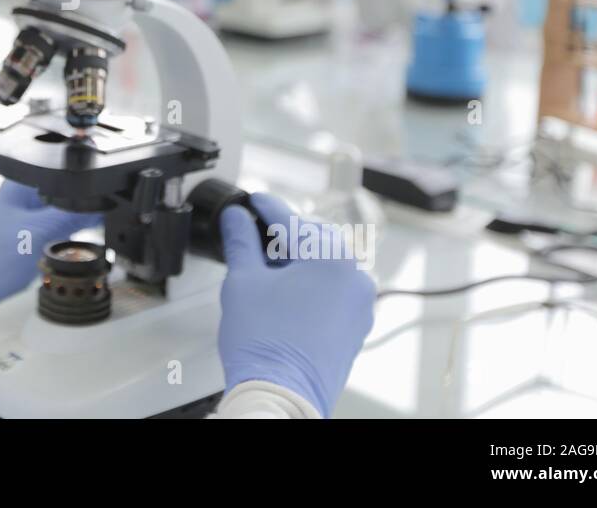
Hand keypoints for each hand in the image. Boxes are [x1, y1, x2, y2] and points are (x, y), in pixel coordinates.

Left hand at [0, 180, 102, 338]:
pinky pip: (59, 233)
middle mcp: (23, 198)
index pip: (61, 177)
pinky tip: (72, 248)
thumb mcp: (38, 233)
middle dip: (81, 209)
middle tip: (94, 224)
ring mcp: (27, 219)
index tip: (102, 202)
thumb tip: (99, 205)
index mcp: (19, 185)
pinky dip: (68, 239)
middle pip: (65, 196)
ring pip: (64, 216)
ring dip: (76, 226)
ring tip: (81, 237)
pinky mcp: (30, 239)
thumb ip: (70, 216)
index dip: (83, 189)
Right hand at [217, 193, 375, 416]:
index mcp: (333, 258)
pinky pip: (334, 291)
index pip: (291, 220)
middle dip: (283, 235)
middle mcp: (355, 278)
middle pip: (313, 241)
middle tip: (254, 232)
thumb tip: (235, 219)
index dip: (264, 208)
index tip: (252, 201)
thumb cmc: (265, 344)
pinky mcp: (356, 328)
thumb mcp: (243, 281)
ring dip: (297, 260)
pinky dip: (311, 284)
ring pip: (325, 266)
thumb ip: (241, 241)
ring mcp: (360, 305)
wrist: (280, 395)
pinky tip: (284, 290)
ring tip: (264, 266)